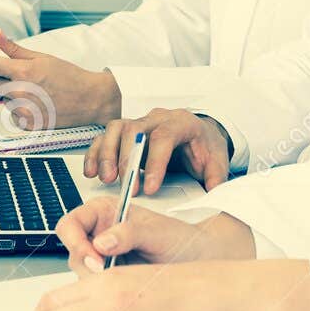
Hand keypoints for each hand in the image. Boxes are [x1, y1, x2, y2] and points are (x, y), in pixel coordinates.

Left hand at [0, 32, 120, 127]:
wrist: (89, 99)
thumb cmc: (69, 77)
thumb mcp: (42, 57)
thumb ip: (15, 49)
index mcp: (23, 72)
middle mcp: (19, 93)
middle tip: (7, 73)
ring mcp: (23, 111)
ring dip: (6, 93)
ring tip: (27, 88)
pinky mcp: (27, 124)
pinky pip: (10, 113)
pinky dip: (16, 107)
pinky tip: (33, 102)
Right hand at [53, 195, 254, 273]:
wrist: (199, 261)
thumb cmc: (182, 239)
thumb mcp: (157, 232)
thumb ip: (129, 233)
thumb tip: (103, 242)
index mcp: (105, 212)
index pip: (71, 223)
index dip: (76, 241)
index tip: (94, 257)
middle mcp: (99, 233)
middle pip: (71, 250)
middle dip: (84, 264)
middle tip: (105, 273)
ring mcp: (102, 258)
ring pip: (79, 272)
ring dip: (94, 280)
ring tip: (122, 279)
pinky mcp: (108, 280)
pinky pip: (93, 289)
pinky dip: (102, 293)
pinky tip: (121, 291)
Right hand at [83, 107, 232, 193]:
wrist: (199, 133)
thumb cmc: (204, 146)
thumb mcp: (217, 160)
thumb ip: (216, 177)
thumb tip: (213, 192)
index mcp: (181, 123)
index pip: (163, 137)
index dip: (154, 162)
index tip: (149, 188)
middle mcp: (157, 118)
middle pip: (134, 130)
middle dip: (127, 160)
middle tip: (127, 187)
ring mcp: (139, 122)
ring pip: (115, 129)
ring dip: (106, 154)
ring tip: (106, 179)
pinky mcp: (125, 132)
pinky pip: (104, 136)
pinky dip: (95, 153)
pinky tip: (92, 172)